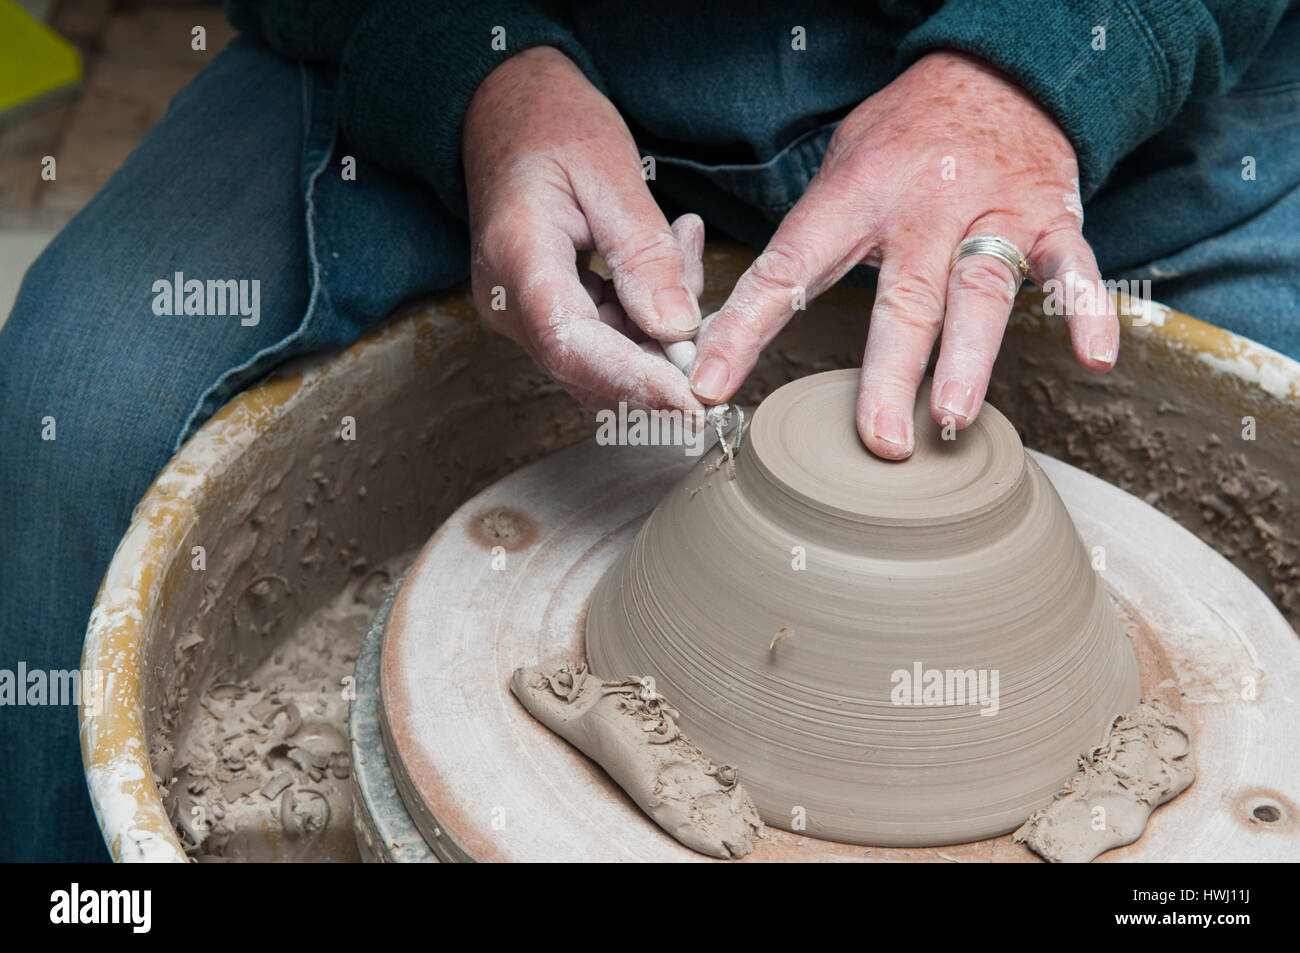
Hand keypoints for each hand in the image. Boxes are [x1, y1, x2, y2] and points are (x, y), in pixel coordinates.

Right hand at [463, 46, 705, 414]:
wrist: (503, 107)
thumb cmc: (549, 123)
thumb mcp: (609, 170)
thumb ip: (643, 252)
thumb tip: (677, 328)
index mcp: (517, 259)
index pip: (571, 346)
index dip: (634, 381)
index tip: (690, 400)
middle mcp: (510, 302)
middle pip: (589, 369)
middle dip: (660, 363)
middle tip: (714, 325)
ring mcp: (524, 312)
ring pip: (604, 360)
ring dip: (659, 331)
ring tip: (682, 248)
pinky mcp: (545, 311)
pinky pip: (604, 337)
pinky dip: (646, 315)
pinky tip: (669, 260)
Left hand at [689, 51, 1116, 458]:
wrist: (996, 71)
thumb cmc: (904, 139)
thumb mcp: (840, 171)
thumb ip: (808, 246)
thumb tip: (739, 327)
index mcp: (853, 197)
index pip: (789, 270)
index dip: (745, 330)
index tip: (712, 386)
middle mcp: (921, 207)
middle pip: (902, 299)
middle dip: (887, 374)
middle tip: (879, 439)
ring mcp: (990, 213)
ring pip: (978, 292)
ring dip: (967, 359)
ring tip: (951, 416)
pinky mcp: (1048, 218)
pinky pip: (1072, 268)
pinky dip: (1087, 310)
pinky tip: (1094, 356)